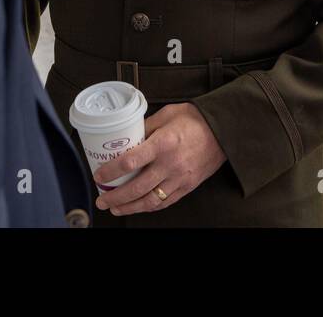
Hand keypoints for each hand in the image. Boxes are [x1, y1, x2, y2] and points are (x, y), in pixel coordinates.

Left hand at [93, 103, 225, 215]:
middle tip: (102, 200)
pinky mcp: (188, 186)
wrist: (223, 130)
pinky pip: (165, 202)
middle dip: (115, 197)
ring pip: (150, 200)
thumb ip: (146, 126)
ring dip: (130, 207)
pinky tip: (138, 207)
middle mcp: (170, 164)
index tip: (99, 175)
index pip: (130, 161)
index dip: (111, 172)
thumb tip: (127, 136)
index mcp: (162, 143)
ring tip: (116, 208)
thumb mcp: (167, 114)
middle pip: (136, 187)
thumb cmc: (196, 120)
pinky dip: (149, 207)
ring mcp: (179, 178)